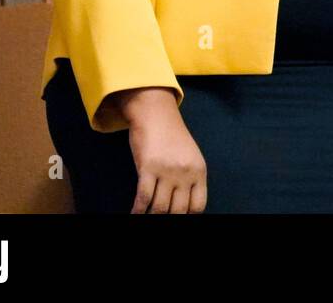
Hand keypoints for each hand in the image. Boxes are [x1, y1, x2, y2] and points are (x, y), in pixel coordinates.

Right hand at [112, 87, 207, 212]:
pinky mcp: (148, 167)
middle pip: (179, 210)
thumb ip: (189, 178)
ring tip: (146, 218)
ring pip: (160, 208)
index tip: (179, 218)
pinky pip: (143, 197)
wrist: (156, 114)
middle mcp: (186, 173)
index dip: (187, 217)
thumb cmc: (172, 137)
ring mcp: (167, 170)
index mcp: (199, 171)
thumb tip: (182, 205)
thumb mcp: (190, 157)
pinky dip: (137, 210)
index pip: (198, 205)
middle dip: (169, 219)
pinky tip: (134, 214)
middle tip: (159, 218)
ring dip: (151, 217)